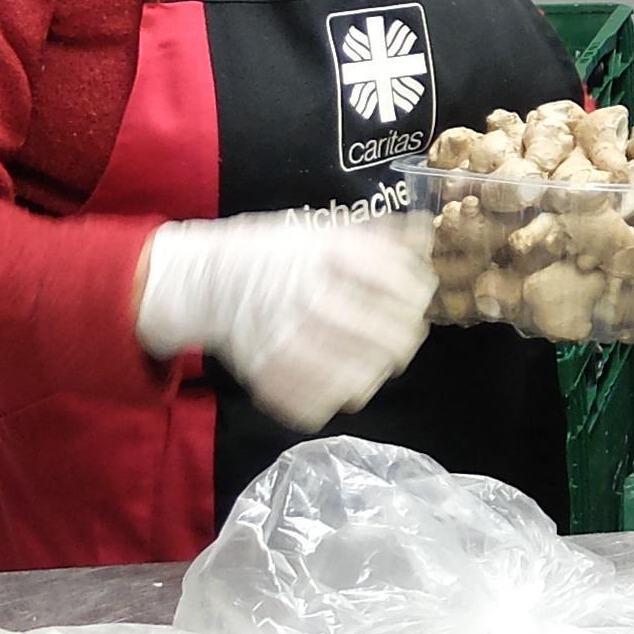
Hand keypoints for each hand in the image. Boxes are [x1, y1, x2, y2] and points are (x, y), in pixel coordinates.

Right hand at [135, 210, 434, 431]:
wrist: (208, 281)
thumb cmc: (274, 256)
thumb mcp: (323, 230)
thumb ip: (377, 237)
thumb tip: (426, 231)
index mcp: (327, 257)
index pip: (398, 283)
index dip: (418, 294)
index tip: (417, 299)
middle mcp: (308, 297)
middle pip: (388, 336)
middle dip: (404, 340)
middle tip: (402, 339)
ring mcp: (286, 340)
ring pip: (360, 377)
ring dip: (375, 372)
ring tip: (373, 363)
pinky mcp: (267, 375)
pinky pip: (318, 404)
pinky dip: (335, 397)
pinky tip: (339, 380)